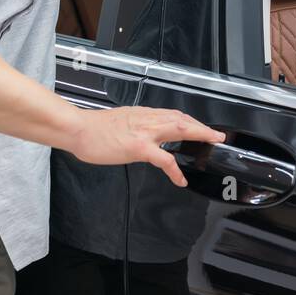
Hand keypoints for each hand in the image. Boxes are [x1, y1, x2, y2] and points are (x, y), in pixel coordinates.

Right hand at [70, 105, 224, 186]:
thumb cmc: (93, 128)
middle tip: (217, 135)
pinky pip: (164, 159)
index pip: (173, 114)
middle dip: (202, 126)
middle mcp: (147, 119)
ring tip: (212, 143)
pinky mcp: (139, 147)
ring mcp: (144, 132)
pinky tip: (180, 179)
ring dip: (199, 135)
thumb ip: (135, 126)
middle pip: (182, 119)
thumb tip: (142, 135)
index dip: (190, 120)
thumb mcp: (120, 121)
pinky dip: (175, 170)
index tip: (201, 126)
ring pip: (180, 129)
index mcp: (142, 114)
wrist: (78, 129)